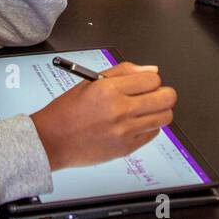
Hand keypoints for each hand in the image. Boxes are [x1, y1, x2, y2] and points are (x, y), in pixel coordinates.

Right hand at [31, 61, 177, 170]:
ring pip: (164, 117)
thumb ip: (123, 72)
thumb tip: (151, 71)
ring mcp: (124, 131)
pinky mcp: (126, 148)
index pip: (153, 79)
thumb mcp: (90, 82)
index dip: (152, 79)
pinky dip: (149, 126)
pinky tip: (136, 123)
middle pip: (166, 98)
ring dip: (160, 111)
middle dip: (164, 94)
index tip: (146, 83)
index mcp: (109, 89)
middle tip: (154, 95)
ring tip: (146, 110)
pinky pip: (153, 133)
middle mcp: (119, 110)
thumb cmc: (68, 111)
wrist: (52, 140)